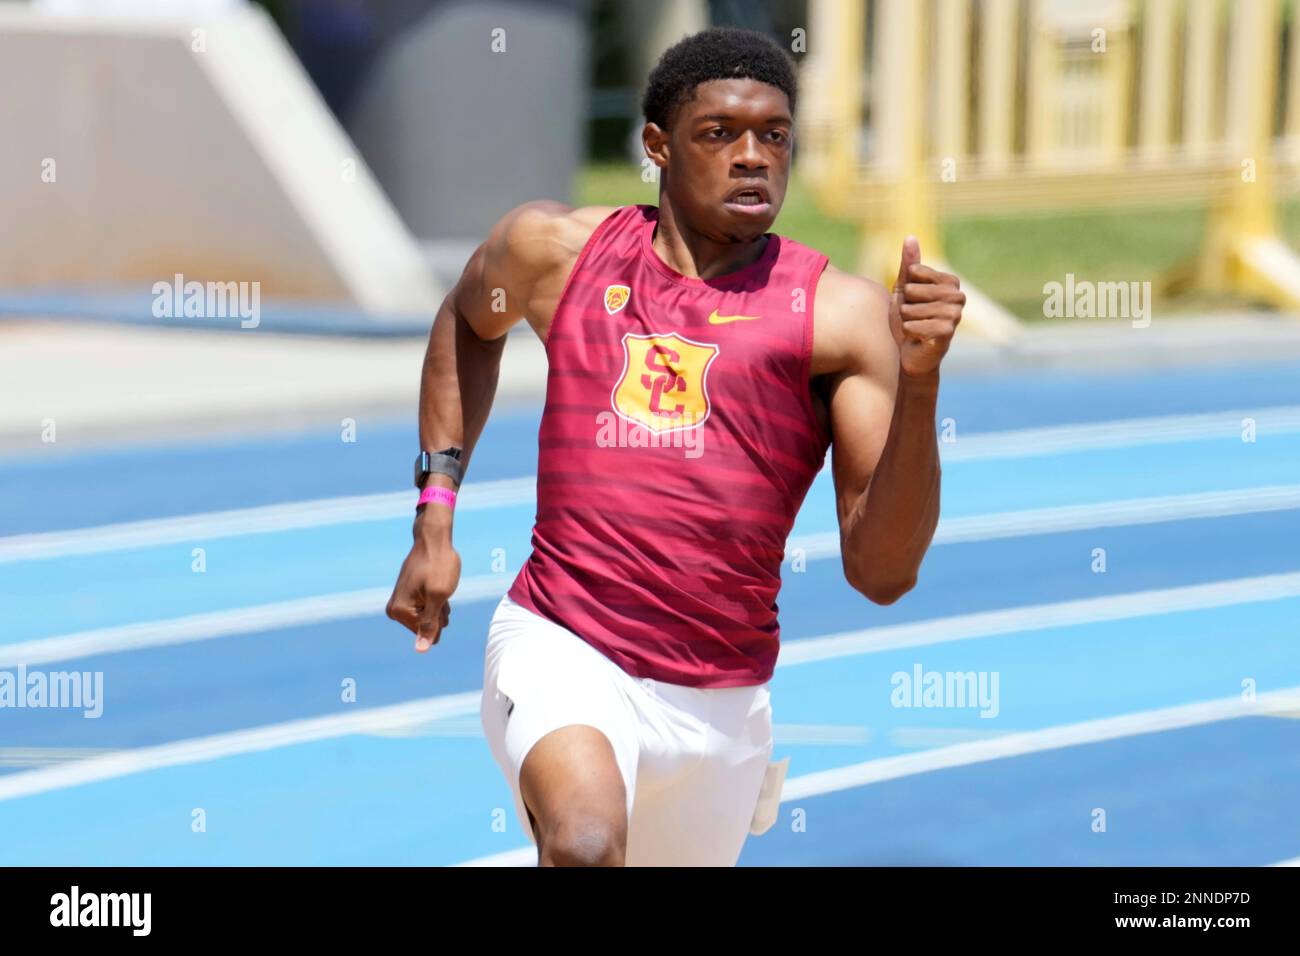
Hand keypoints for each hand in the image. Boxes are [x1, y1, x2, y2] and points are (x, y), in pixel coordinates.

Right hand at [386, 538, 460, 651]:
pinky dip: (437, 601)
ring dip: (440, 606)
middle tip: (439, 588)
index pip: (426, 632)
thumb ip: (429, 624)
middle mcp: (395, 610)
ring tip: (438, 585)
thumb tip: (421, 650)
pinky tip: (437, 586)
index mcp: (399, 612)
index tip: (437, 594)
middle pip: (426, 626)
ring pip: (428, 617)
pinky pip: (427, 609)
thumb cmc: (438, 566)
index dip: (440, 616)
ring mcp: (400, 603)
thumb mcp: (439, 596)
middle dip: (439, 612)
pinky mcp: (408, 597)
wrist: (433, 540)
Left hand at [890, 236, 963, 377]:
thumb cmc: (907, 320)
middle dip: (906, 303)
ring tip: (911, 325)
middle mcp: (958, 296)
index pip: (917, 272)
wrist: (908, 354)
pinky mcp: (948, 333)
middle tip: (910, 315)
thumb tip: (910, 237)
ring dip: (908, 318)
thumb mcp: (903, 291)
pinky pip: (921, 325)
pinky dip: (911, 330)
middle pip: (917, 290)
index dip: (905, 287)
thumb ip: (908, 266)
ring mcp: (955, 315)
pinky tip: (914, 336)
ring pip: (918, 308)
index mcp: (949, 282)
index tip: (910, 299)